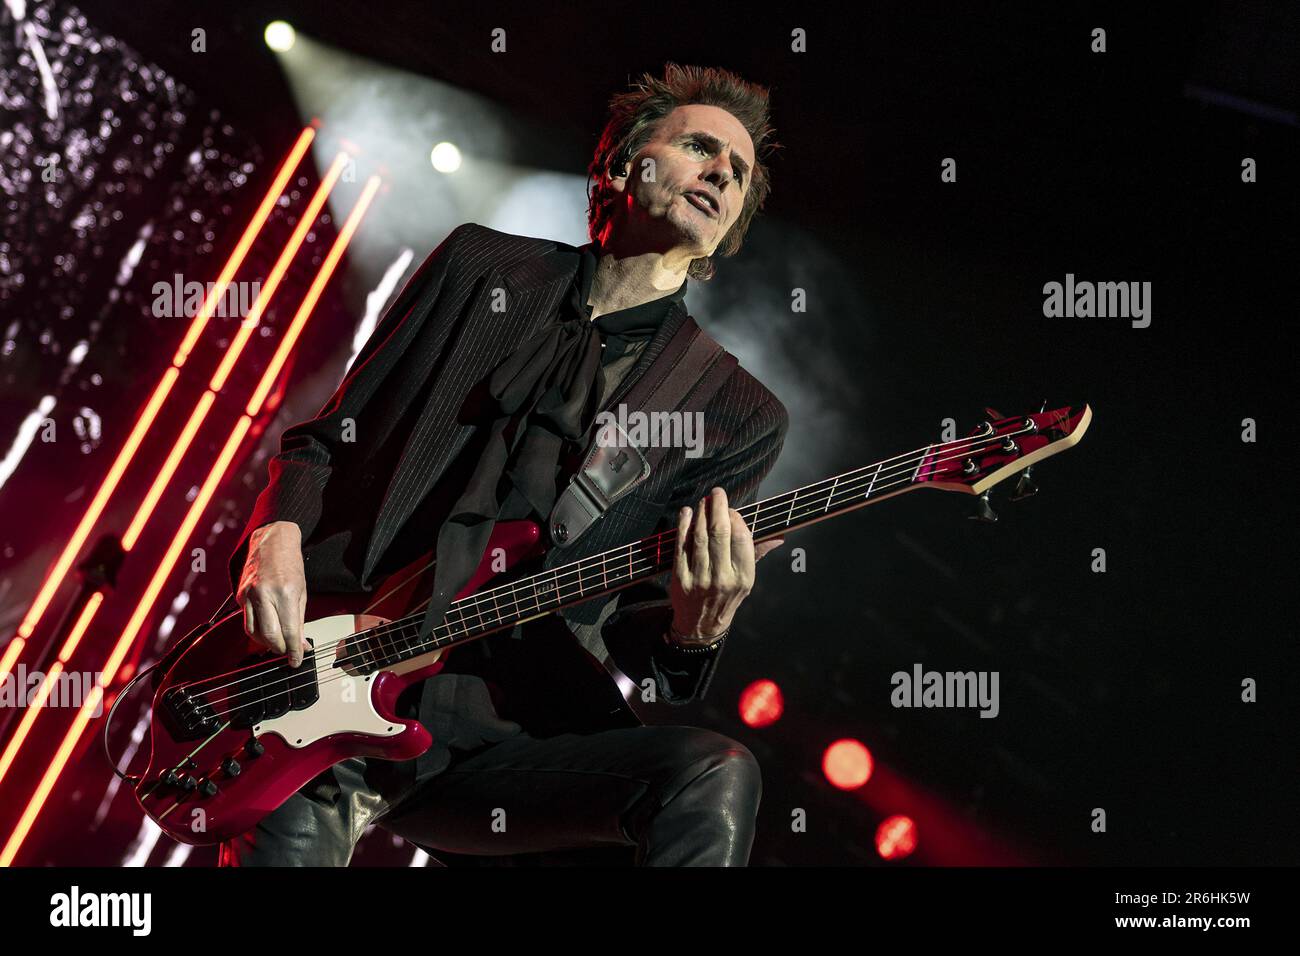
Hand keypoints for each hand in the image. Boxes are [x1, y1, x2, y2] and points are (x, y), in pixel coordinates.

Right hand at [236, 520, 308, 666]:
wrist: (271, 540)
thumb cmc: (290, 564)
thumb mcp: (302, 591)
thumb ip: (299, 620)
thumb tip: (300, 644)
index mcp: (285, 593)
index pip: (289, 632)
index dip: (293, 651)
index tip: (296, 661)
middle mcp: (264, 595)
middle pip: (269, 635)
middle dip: (279, 649)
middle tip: (287, 652)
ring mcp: (249, 595)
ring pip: (253, 632)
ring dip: (266, 643)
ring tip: (277, 642)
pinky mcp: (240, 595)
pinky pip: (247, 620)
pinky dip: (257, 630)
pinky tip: (266, 629)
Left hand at [669, 487, 783, 642]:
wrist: (701, 625)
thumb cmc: (726, 597)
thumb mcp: (746, 579)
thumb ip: (757, 553)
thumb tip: (779, 536)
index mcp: (743, 577)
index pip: (741, 539)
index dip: (736, 518)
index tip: (732, 509)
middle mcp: (722, 578)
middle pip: (719, 533)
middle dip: (717, 508)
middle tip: (716, 493)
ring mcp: (699, 578)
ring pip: (700, 537)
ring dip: (701, 514)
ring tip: (703, 501)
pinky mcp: (680, 578)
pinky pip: (681, 546)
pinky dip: (683, 526)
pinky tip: (686, 513)